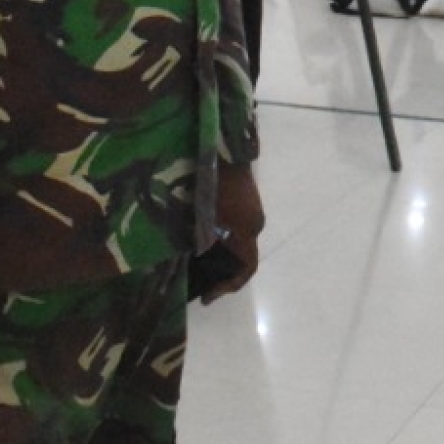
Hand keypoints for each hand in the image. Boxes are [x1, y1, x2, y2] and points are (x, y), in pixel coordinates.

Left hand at [202, 165, 263, 301]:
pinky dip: (219, 238)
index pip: (247, 268)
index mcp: (247, 230)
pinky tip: (198, 234)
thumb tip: (189, 261)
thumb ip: (199, 239)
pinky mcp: (244, 200)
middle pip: (241, 257)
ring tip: (192, 258)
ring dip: (218, 254)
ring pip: (236, 242)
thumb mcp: (202, 214)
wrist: (225, 146)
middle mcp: (253, 223)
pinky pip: (234, 227)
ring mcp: (251, 210)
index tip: (206, 297)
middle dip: (220, 272)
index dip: (228, 287)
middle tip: (195, 280)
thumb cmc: (213, 182)